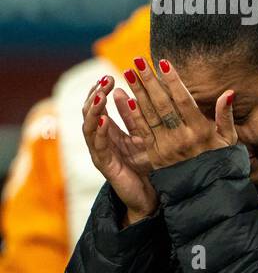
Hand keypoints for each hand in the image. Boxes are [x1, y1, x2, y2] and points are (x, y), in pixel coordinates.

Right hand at [81, 75, 158, 224]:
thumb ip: (145, 117)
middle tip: (105, 78)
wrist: (153, 199)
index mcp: (114, 133)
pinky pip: (99, 145)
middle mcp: (104, 141)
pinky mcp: (106, 165)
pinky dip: (99, 130)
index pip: (101, 106)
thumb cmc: (154, 168)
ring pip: (89, 126)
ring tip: (100, 94)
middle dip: (96, 94)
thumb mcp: (150, 137)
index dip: (103, 90)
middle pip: (91, 112)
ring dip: (94, 108)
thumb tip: (147, 92)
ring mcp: (102, 153)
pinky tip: (103, 118)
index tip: (110, 74)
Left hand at [119, 56, 237, 171]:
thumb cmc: (220, 160)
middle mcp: (182, 137)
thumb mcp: (229, 140)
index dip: (173, 81)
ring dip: (137, 93)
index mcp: (201, 131)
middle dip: (150, 81)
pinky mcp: (154, 155)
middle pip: (163, 104)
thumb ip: (226, 116)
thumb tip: (228, 93)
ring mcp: (166, 147)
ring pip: (149, 115)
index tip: (163, 63)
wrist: (206, 191)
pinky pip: (141, 131)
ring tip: (128, 72)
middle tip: (138, 60)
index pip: (184, 101)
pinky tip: (124, 98)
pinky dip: (132, 115)